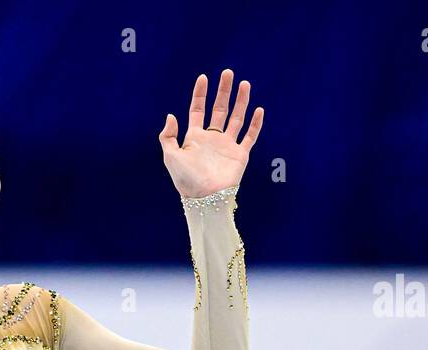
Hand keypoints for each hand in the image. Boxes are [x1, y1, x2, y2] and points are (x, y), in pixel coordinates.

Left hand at [159, 69, 263, 197]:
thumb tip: (171, 115)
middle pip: (219, 109)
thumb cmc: (186, 179)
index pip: (198, 110)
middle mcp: (212, 138)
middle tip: (228, 73)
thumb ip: (168, 136)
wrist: (205, 198)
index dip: (200, 94)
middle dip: (223, 91)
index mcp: (195, 137)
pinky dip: (255, 124)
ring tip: (244, 84)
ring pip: (236, 118)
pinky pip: (250, 136)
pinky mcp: (240, 154)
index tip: (203, 78)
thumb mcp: (171, 157)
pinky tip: (259, 110)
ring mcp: (227, 145)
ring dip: (241, 101)